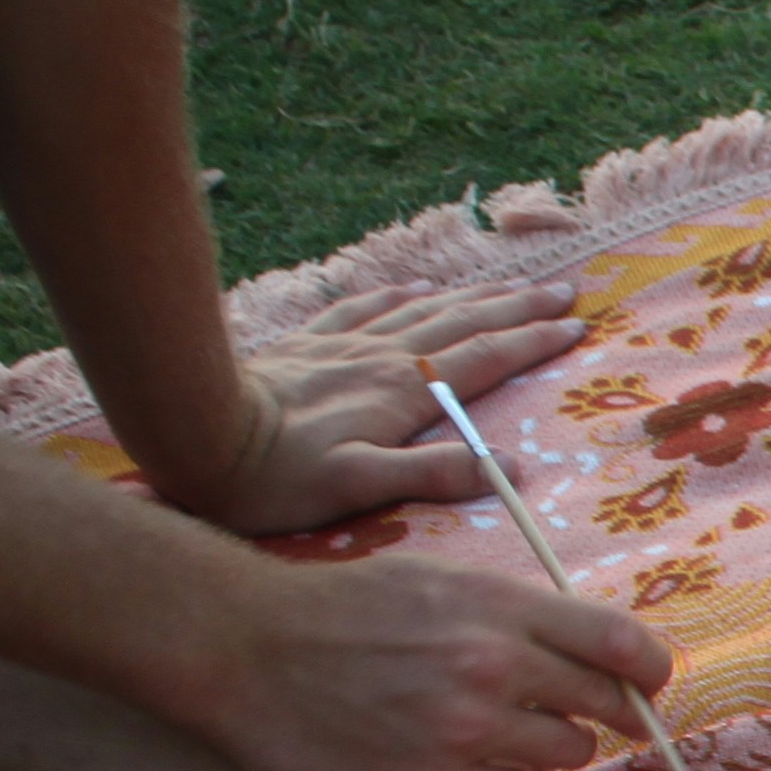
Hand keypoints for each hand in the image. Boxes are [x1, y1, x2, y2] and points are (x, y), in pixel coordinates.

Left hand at [158, 281, 588, 538]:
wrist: (193, 432)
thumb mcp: (360, 486)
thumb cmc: (276, 474)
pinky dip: (399, 294)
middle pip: (464, 322)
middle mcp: (383, 357)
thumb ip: (434, 474)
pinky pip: (365, 306)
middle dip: (518, 306)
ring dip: (473, 295)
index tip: (576, 326)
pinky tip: (413, 286)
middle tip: (564, 290)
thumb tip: (509, 467)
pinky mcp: (308, 344)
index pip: (484, 358)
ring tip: (509, 284)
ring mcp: (344, 345)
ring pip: (423, 308)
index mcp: (404, 391)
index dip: (533, 341)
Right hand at [175, 551, 677, 770]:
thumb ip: (517, 614)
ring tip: (510, 734)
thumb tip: (595, 650)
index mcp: (498, 607)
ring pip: (564, 754)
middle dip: (611, 714)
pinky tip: (476, 766)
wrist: (241, 644)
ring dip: (552, 749)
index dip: (651, 670)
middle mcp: (491, 666)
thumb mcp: (437, 580)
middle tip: (598, 720)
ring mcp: (462, 730)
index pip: (622, 644)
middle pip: (604, 706)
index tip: (650, 685)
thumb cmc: (342, 606)